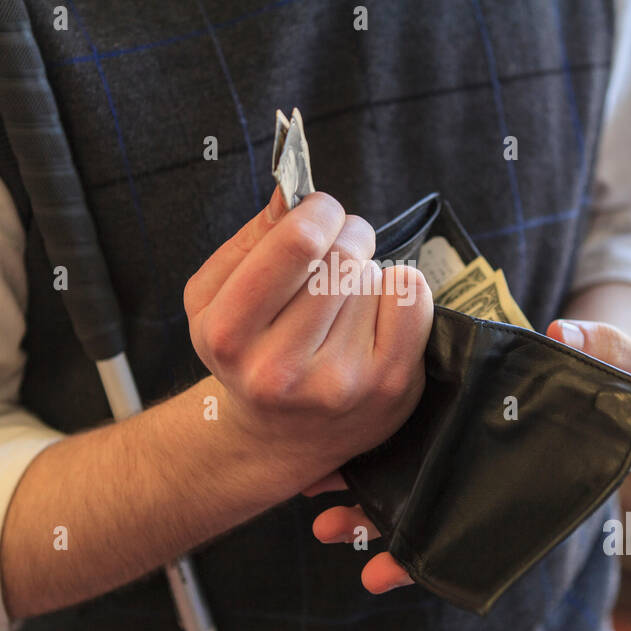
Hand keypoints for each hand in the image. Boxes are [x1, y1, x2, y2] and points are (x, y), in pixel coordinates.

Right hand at [185, 189, 432, 505]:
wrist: (277, 437)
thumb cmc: (250, 350)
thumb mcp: (217, 298)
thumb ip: (251, 239)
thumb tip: (291, 193)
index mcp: (228, 335)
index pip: (297, 243)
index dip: (318, 211)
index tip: (319, 214)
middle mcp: (280, 369)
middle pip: (342, 256)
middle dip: (347, 235)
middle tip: (340, 249)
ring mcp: (339, 383)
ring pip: (373, 276)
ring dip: (364, 272)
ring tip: (343, 301)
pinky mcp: (386, 388)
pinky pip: (412, 299)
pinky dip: (401, 288)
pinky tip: (376, 312)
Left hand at [306, 316, 630, 595]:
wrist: (581, 348)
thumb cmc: (607, 370)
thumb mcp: (626, 360)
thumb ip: (610, 351)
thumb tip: (564, 333)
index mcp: (520, 480)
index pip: (469, 532)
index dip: (424, 556)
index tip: (381, 570)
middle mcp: (478, 472)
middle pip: (420, 512)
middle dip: (372, 526)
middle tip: (329, 529)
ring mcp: (453, 447)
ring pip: (396, 481)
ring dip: (351, 494)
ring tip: (313, 502)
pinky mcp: (432, 412)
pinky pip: (388, 440)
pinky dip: (354, 454)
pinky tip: (319, 460)